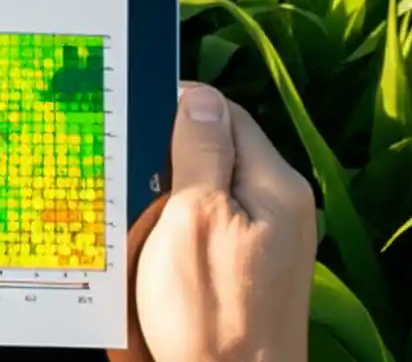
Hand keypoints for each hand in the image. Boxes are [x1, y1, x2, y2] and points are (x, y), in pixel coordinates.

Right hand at [130, 83, 316, 361]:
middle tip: (129, 174)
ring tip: (137, 216)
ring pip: (211, 189)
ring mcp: (269, 240)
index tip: (135, 120)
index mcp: (276, 184)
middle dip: (171, 156)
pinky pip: (211, 226)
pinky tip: (154, 248)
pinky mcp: (251, 270)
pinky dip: (179, 228)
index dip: (178, 110)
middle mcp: (282, 206)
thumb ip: (200, 153)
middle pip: (219, 151)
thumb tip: (198, 95)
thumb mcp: (195, 220)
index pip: (226, 114)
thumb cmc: (213, 317)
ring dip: (171, 195)